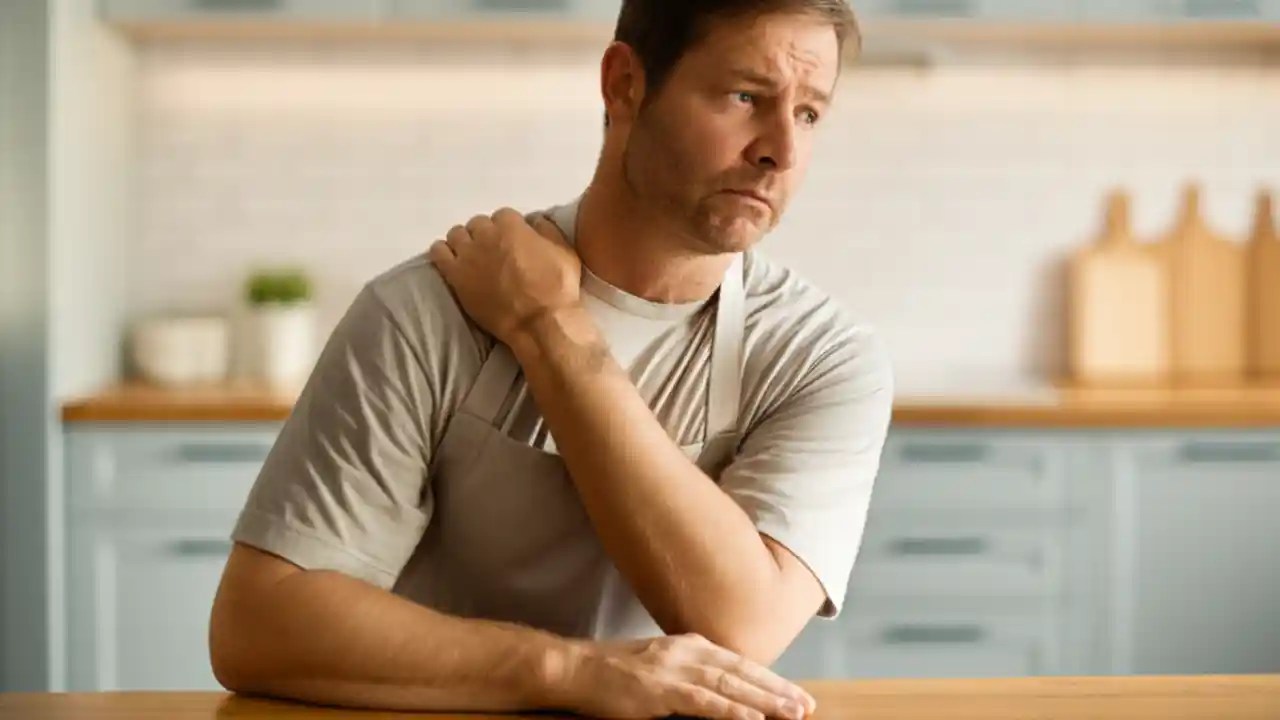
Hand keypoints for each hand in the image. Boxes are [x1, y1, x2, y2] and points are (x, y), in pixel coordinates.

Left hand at [429, 207, 581, 345]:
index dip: (509, 228)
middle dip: (486, 234)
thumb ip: (548, 230)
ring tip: (473, 256)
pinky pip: (439, 253)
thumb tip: (535, 220)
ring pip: (456, 234)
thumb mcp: (565, 252)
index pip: (504, 215)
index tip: (513, 241)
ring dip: (465, 241)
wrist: (539, 322)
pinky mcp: (455, 276)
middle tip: (494, 251)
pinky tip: (451, 259)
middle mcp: (486, 235)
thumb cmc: (557, 288)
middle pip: (478, 223)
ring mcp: (467, 255)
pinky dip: (443, 251)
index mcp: (512, 226)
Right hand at [554, 633, 816, 719]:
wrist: (574, 668)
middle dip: (777, 690)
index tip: (796, 693)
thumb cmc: (613, 672)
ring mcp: (673, 669)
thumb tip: (719, 690)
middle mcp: (686, 651)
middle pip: (742, 672)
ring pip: (729, 686)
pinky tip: (751, 719)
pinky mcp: (659, 690)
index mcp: (688, 644)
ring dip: (764, 701)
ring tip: (792, 712)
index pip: (739, 662)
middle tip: (807, 706)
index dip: (770, 679)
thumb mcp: (658, 665)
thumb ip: (689, 673)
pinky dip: (729, 710)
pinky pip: (702, 702)